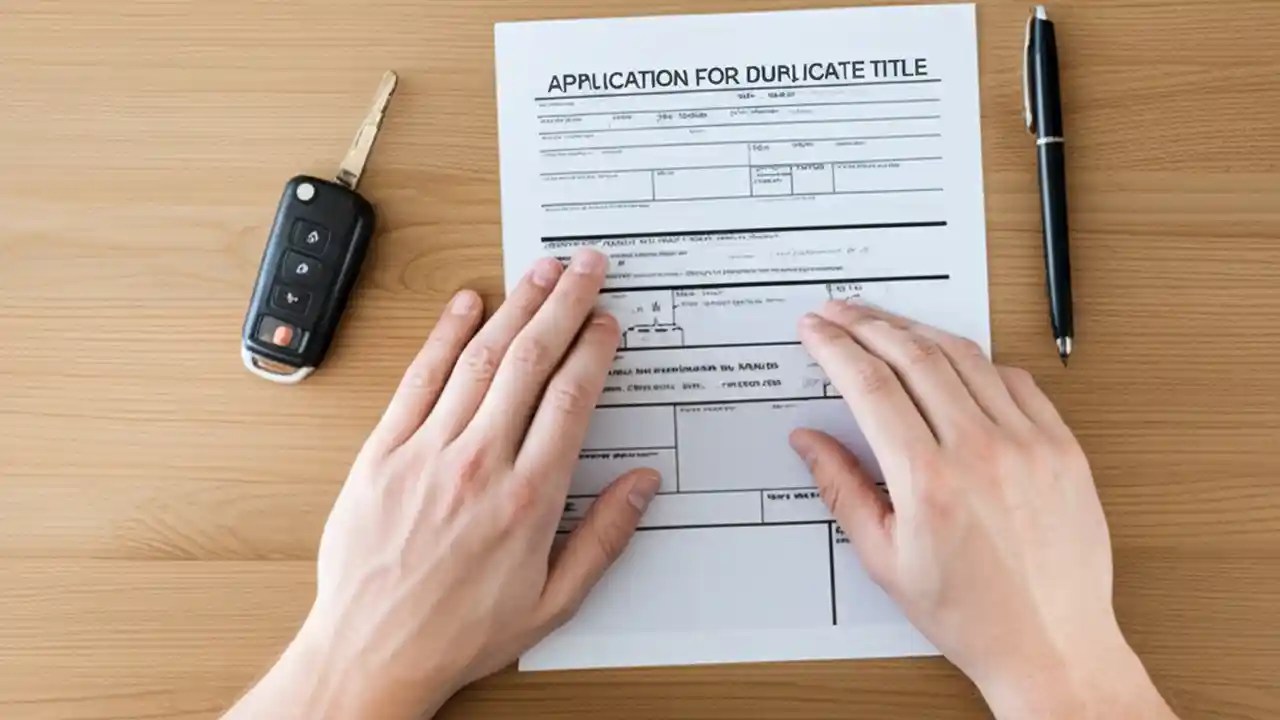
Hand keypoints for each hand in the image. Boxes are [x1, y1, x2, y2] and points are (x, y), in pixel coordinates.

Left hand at [225, 249, 659, 719]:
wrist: (371, 653)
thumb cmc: (458, 633)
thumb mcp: (552, 603)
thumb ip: (604, 539)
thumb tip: (641, 486)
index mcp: (527, 501)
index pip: (571, 400)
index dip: (594, 350)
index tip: (607, 323)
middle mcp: (478, 465)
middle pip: (531, 362)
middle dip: (565, 306)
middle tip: (586, 269)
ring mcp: (425, 453)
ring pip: (479, 360)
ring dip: (514, 307)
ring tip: (540, 271)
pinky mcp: (382, 453)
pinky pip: (418, 380)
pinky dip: (444, 336)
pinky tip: (466, 305)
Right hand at [790, 301, 1174, 719]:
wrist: (1052, 644)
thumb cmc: (972, 614)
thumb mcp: (885, 559)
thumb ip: (842, 489)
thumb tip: (809, 441)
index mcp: (929, 482)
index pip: (871, 386)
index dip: (835, 347)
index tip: (815, 329)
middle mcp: (981, 452)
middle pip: (914, 356)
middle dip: (867, 323)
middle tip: (840, 311)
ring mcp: (1028, 444)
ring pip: (965, 356)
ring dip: (917, 330)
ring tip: (887, 323)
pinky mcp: (1061, 446)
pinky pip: (1015, 379)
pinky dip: (976, 359)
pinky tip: (952, 358)